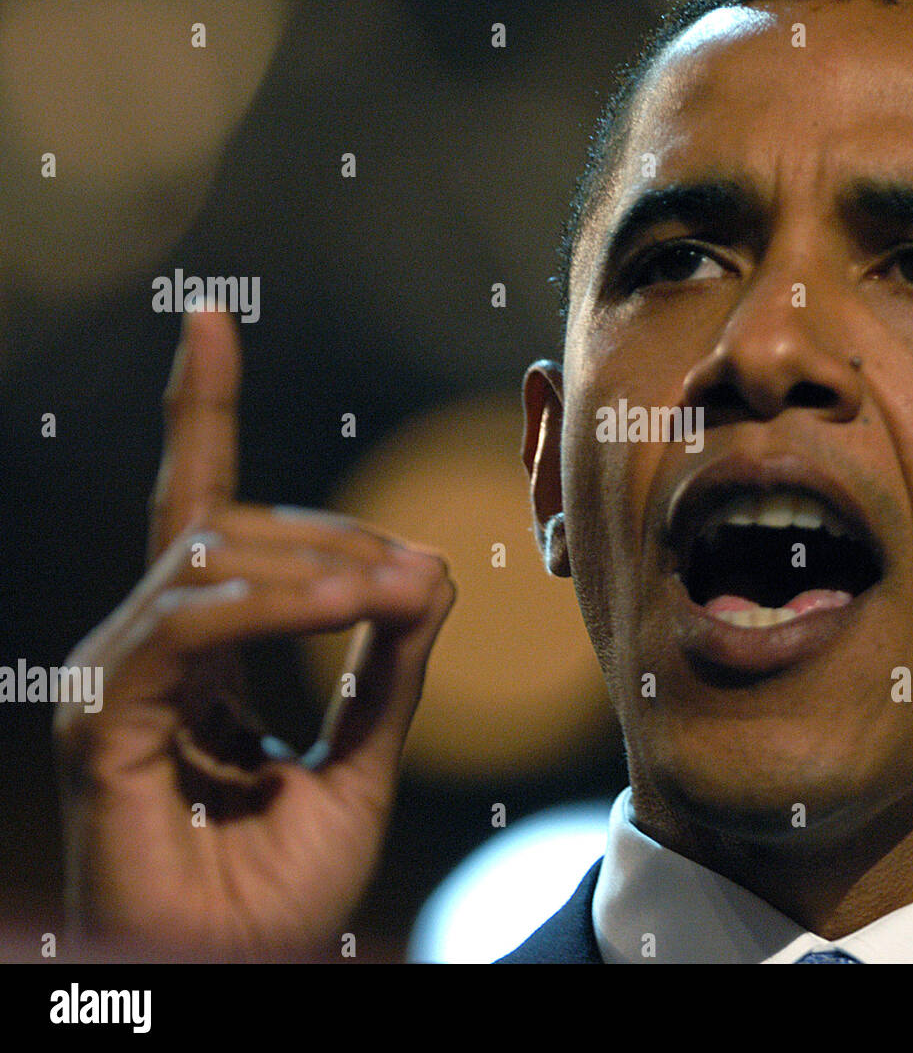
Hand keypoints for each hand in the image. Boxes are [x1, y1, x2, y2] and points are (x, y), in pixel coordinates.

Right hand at [54, 310, 454, 958]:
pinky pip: (185, 624)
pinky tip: (349, 602)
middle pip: (230, 526)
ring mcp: (115, 681)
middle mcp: (149, 653)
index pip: (201, 510)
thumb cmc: (285, 890)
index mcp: (202, 655)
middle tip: (414, 575)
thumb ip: (391, 663)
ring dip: (316, 562)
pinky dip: (273, 603)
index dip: (202, 409)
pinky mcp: (96, 721)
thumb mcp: (366, 757)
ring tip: (395, 589)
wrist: (244, 978)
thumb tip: (429, 567)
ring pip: (208, 557)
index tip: (209, 319)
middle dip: (333, 534)